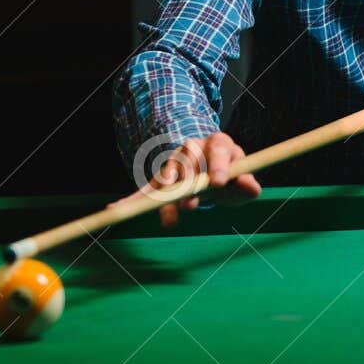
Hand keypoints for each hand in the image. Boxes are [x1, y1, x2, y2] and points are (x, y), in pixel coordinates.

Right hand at [109, 132, 261, 228]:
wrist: (212, 171)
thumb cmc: (230, 177)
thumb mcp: (243, 181)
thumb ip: (248, 185)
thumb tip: (248, 185)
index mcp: (218, 143)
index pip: (218, 150)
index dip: (217, 165)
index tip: (217, 183)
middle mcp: (194, 149)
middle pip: (188, 164)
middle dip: (188, 186)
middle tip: (191, 206)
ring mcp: (175, 163)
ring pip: (167, 178)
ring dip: (166, 198)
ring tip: (168, 219)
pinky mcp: (161, 180)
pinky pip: (145, 189)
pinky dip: (132, 200)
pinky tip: (115, 209)